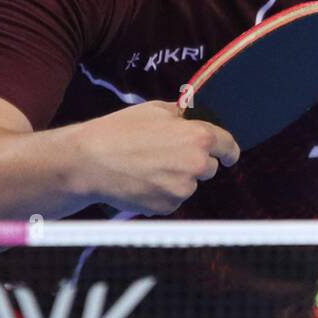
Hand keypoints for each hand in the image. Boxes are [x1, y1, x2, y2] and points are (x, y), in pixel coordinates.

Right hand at [73, 100, 239, 213]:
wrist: (89, 162)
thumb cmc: (119, 130)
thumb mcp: (154, 110)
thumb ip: (180, 116)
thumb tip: (191, 118)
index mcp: (198, 137)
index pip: (228, 146)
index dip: (228, 150)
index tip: (228, 155)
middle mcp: (196, 165)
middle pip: (208, 167)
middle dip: (195, 162)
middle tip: (166, 154)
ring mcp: (182, 189)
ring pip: (189, 184)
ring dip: (176, 178)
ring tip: (146, 166)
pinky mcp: (166, 207)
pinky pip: (171, 199)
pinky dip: (161, 193)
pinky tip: (141, 181)